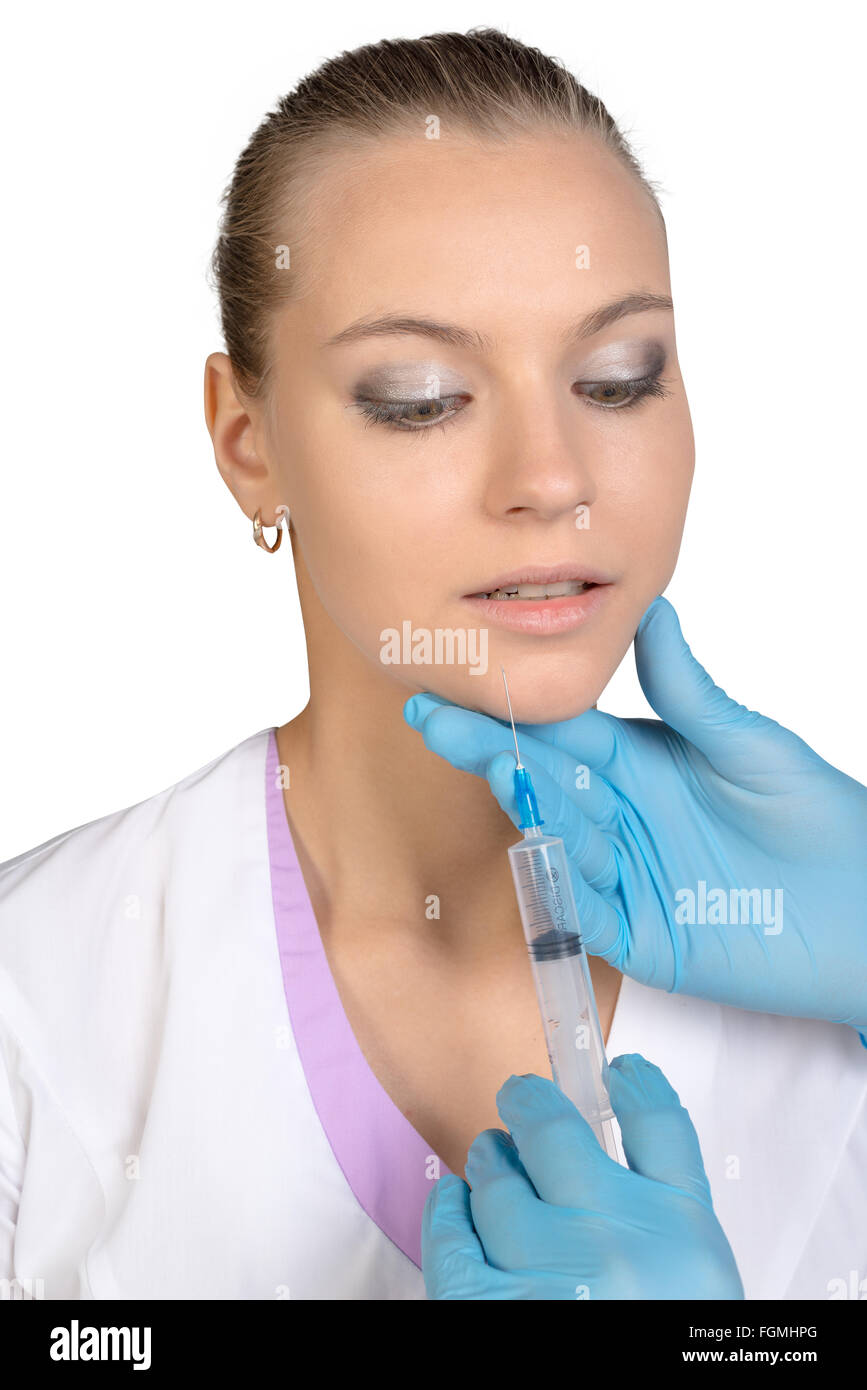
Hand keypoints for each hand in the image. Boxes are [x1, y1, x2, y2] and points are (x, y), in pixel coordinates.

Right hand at [404, 597, 866, 1037]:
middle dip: (491, 750)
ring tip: (502, 768)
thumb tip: (653, 609)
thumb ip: (688, 691)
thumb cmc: (820, 819)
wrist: (865, 914)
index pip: (564, 733)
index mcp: (642, 765)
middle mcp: (624, 817)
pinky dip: (557, 889)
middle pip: (546, 782)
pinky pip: (584, 913)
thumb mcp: (749, 746)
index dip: (515, 710)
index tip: (461, 681)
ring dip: (529, 808)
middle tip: (432, 717)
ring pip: (560, 841)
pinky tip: (536, 852)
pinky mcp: (638, 936)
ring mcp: (627, 877)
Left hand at [423, 1053, 743, 1299]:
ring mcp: (549, 1268)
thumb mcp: (692, 1299)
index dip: (633, 1084)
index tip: (617, 1071)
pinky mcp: (486, 1307)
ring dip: (491, 1162)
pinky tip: (454, 1201)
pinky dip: (448, 1208)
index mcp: (683, 1237)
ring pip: (499, 1174)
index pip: (660, 1125)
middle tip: (524, 1100)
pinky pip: (452, 1230)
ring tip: (494, 1163)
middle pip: (560, 1131)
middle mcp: (617, 1238)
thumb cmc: (660, 1360)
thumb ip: (664, 1235)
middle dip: (533, 1104)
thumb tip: (606, 1176)